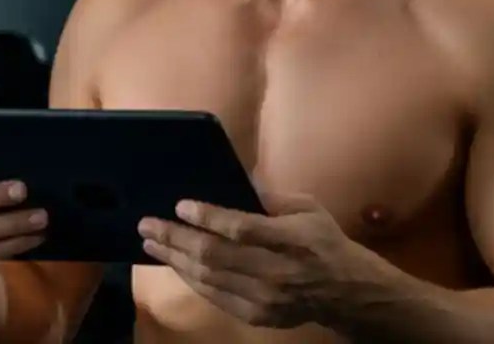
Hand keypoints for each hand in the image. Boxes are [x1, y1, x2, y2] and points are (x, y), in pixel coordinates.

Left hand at [138, 189, 361, 329]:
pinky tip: (175, 263)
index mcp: (291, 239)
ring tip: (151, 242)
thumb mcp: (308, 207)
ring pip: (208, 279)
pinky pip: (214, 297)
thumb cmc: (324, 241)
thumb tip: (236, 178)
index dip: (208, 217)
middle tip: (147, 224)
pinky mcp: (256, 316)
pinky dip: (190, 279)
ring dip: (174, 259)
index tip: (181, 205)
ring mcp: (264, 299)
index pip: (242, 229)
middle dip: (176, 238)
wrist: (346, 292)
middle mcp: (275, 272)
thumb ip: (272, 196)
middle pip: (215, 256)